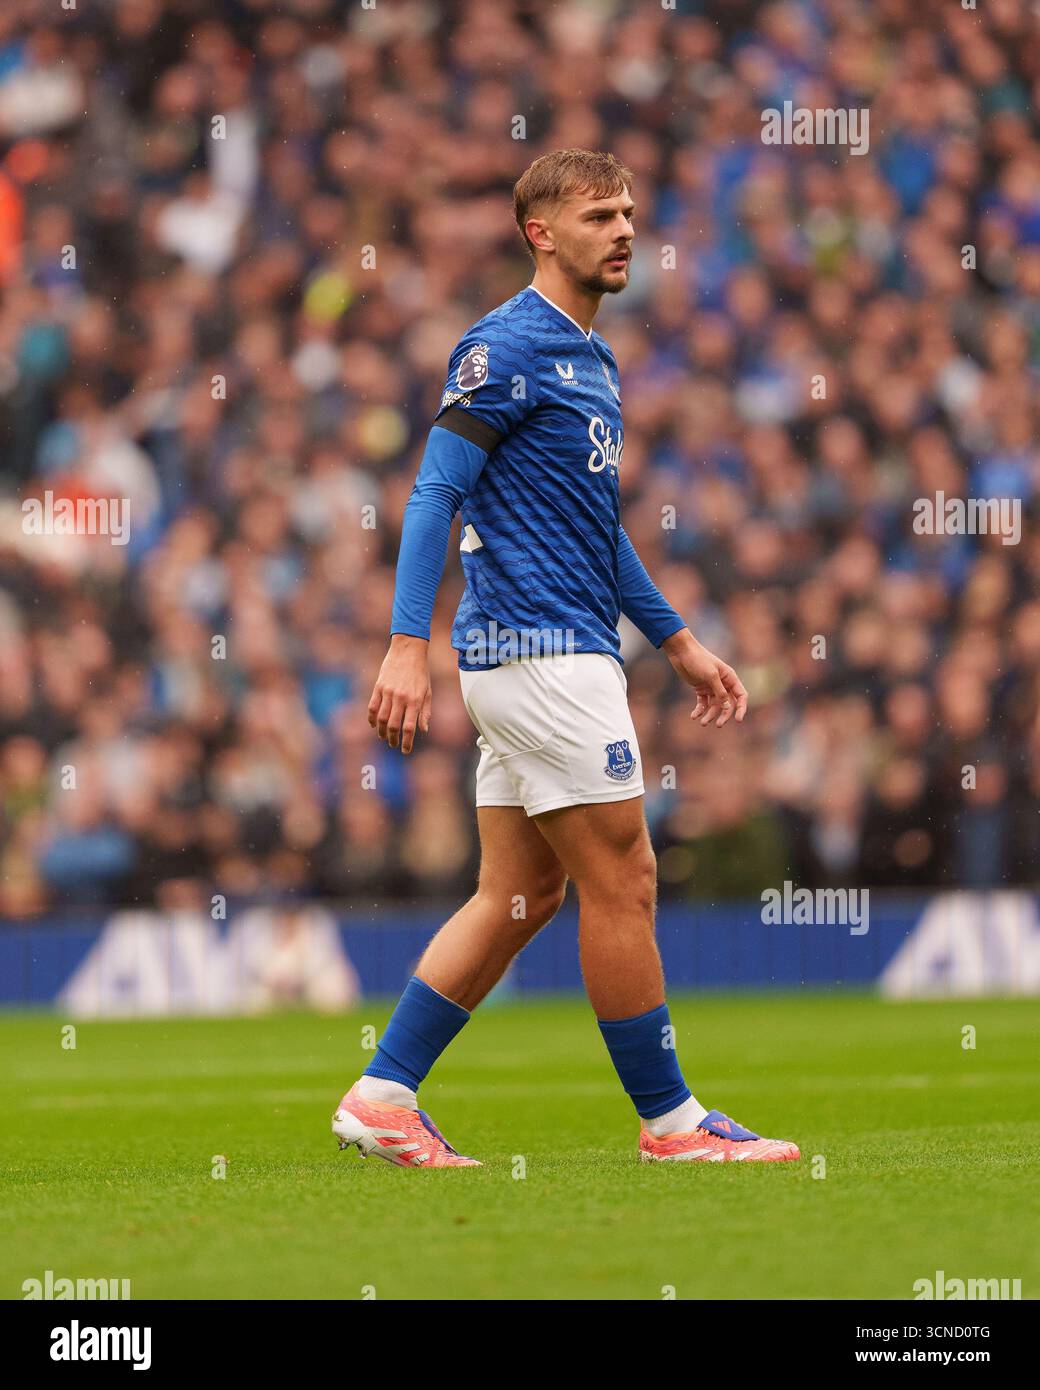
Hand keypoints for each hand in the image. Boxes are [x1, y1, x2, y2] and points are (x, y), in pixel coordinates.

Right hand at [367, 634, 431, 752]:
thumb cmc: (420, 672)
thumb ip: (425, 711)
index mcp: (415, 700)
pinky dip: (372, 718)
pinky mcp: (378, 687)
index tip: (405, 751)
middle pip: (393, 725)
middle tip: (393, 745)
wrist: (408, 650)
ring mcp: (388, 692)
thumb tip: (423, 730)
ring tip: (384, 737)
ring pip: (381, 718)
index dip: (407, 742)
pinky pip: (372, 707)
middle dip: (393, 739)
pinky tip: (374, 724)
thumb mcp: (428, 691)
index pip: (409, 727)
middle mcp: (401, 698)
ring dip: (382, 731)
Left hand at [662, 628, 747, 727]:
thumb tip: (727, 707)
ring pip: (714, 706)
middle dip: (724, 715)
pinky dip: (699, 710)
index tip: (738, 720)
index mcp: (730, 678)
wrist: (681, 652)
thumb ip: (720, 692)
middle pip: (728, 704)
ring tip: (702, 723)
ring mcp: (711, 687)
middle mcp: (723, 683)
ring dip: (710, 715)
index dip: (741, 708)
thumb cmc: (698, 660)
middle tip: (718, 725)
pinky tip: (694, 716)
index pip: (741, 696)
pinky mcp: (700, 689)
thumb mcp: (711, 676)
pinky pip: (703, 703)